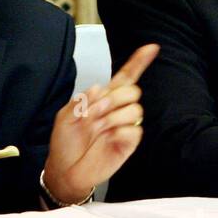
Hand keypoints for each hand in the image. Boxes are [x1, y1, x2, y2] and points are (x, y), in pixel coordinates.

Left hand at [42, 44, 158, 203]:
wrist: (65, 170)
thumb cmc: (65, 143)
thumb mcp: (65, 116)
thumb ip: (81, 99)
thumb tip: (100, 88)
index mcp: (103, 99)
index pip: (125, 77)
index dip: (138, 62)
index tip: (152, 48)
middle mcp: (117, 109)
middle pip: (132, 90)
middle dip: (114, 97)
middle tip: (95, 112)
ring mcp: (124, 126)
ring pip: (135, 109)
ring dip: (113, 116)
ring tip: (97, 128)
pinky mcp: (128, 143)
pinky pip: (134, 130)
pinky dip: (119, 132)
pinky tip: (108, 138)